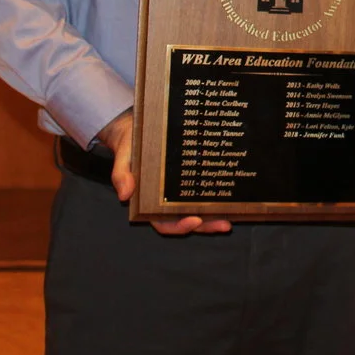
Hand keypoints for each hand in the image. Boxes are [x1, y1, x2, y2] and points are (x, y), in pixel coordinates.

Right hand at [97, 111, 231, 236]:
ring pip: (197, 209)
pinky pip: (201, 191)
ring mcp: (178, 190)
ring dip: (213, 216)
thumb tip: (124, 195)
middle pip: (186, 219)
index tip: (193, 221)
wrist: (133, 128)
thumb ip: (122, 175)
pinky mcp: (188, 177)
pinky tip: (231, 197)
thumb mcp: (124, 157)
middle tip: (223, 224)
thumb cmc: (129, 144)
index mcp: (148, 200)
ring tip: (232, 216)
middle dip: (205, 225)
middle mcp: (165, 199)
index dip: (178, 226)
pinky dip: (215, 196)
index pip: (162, 221)